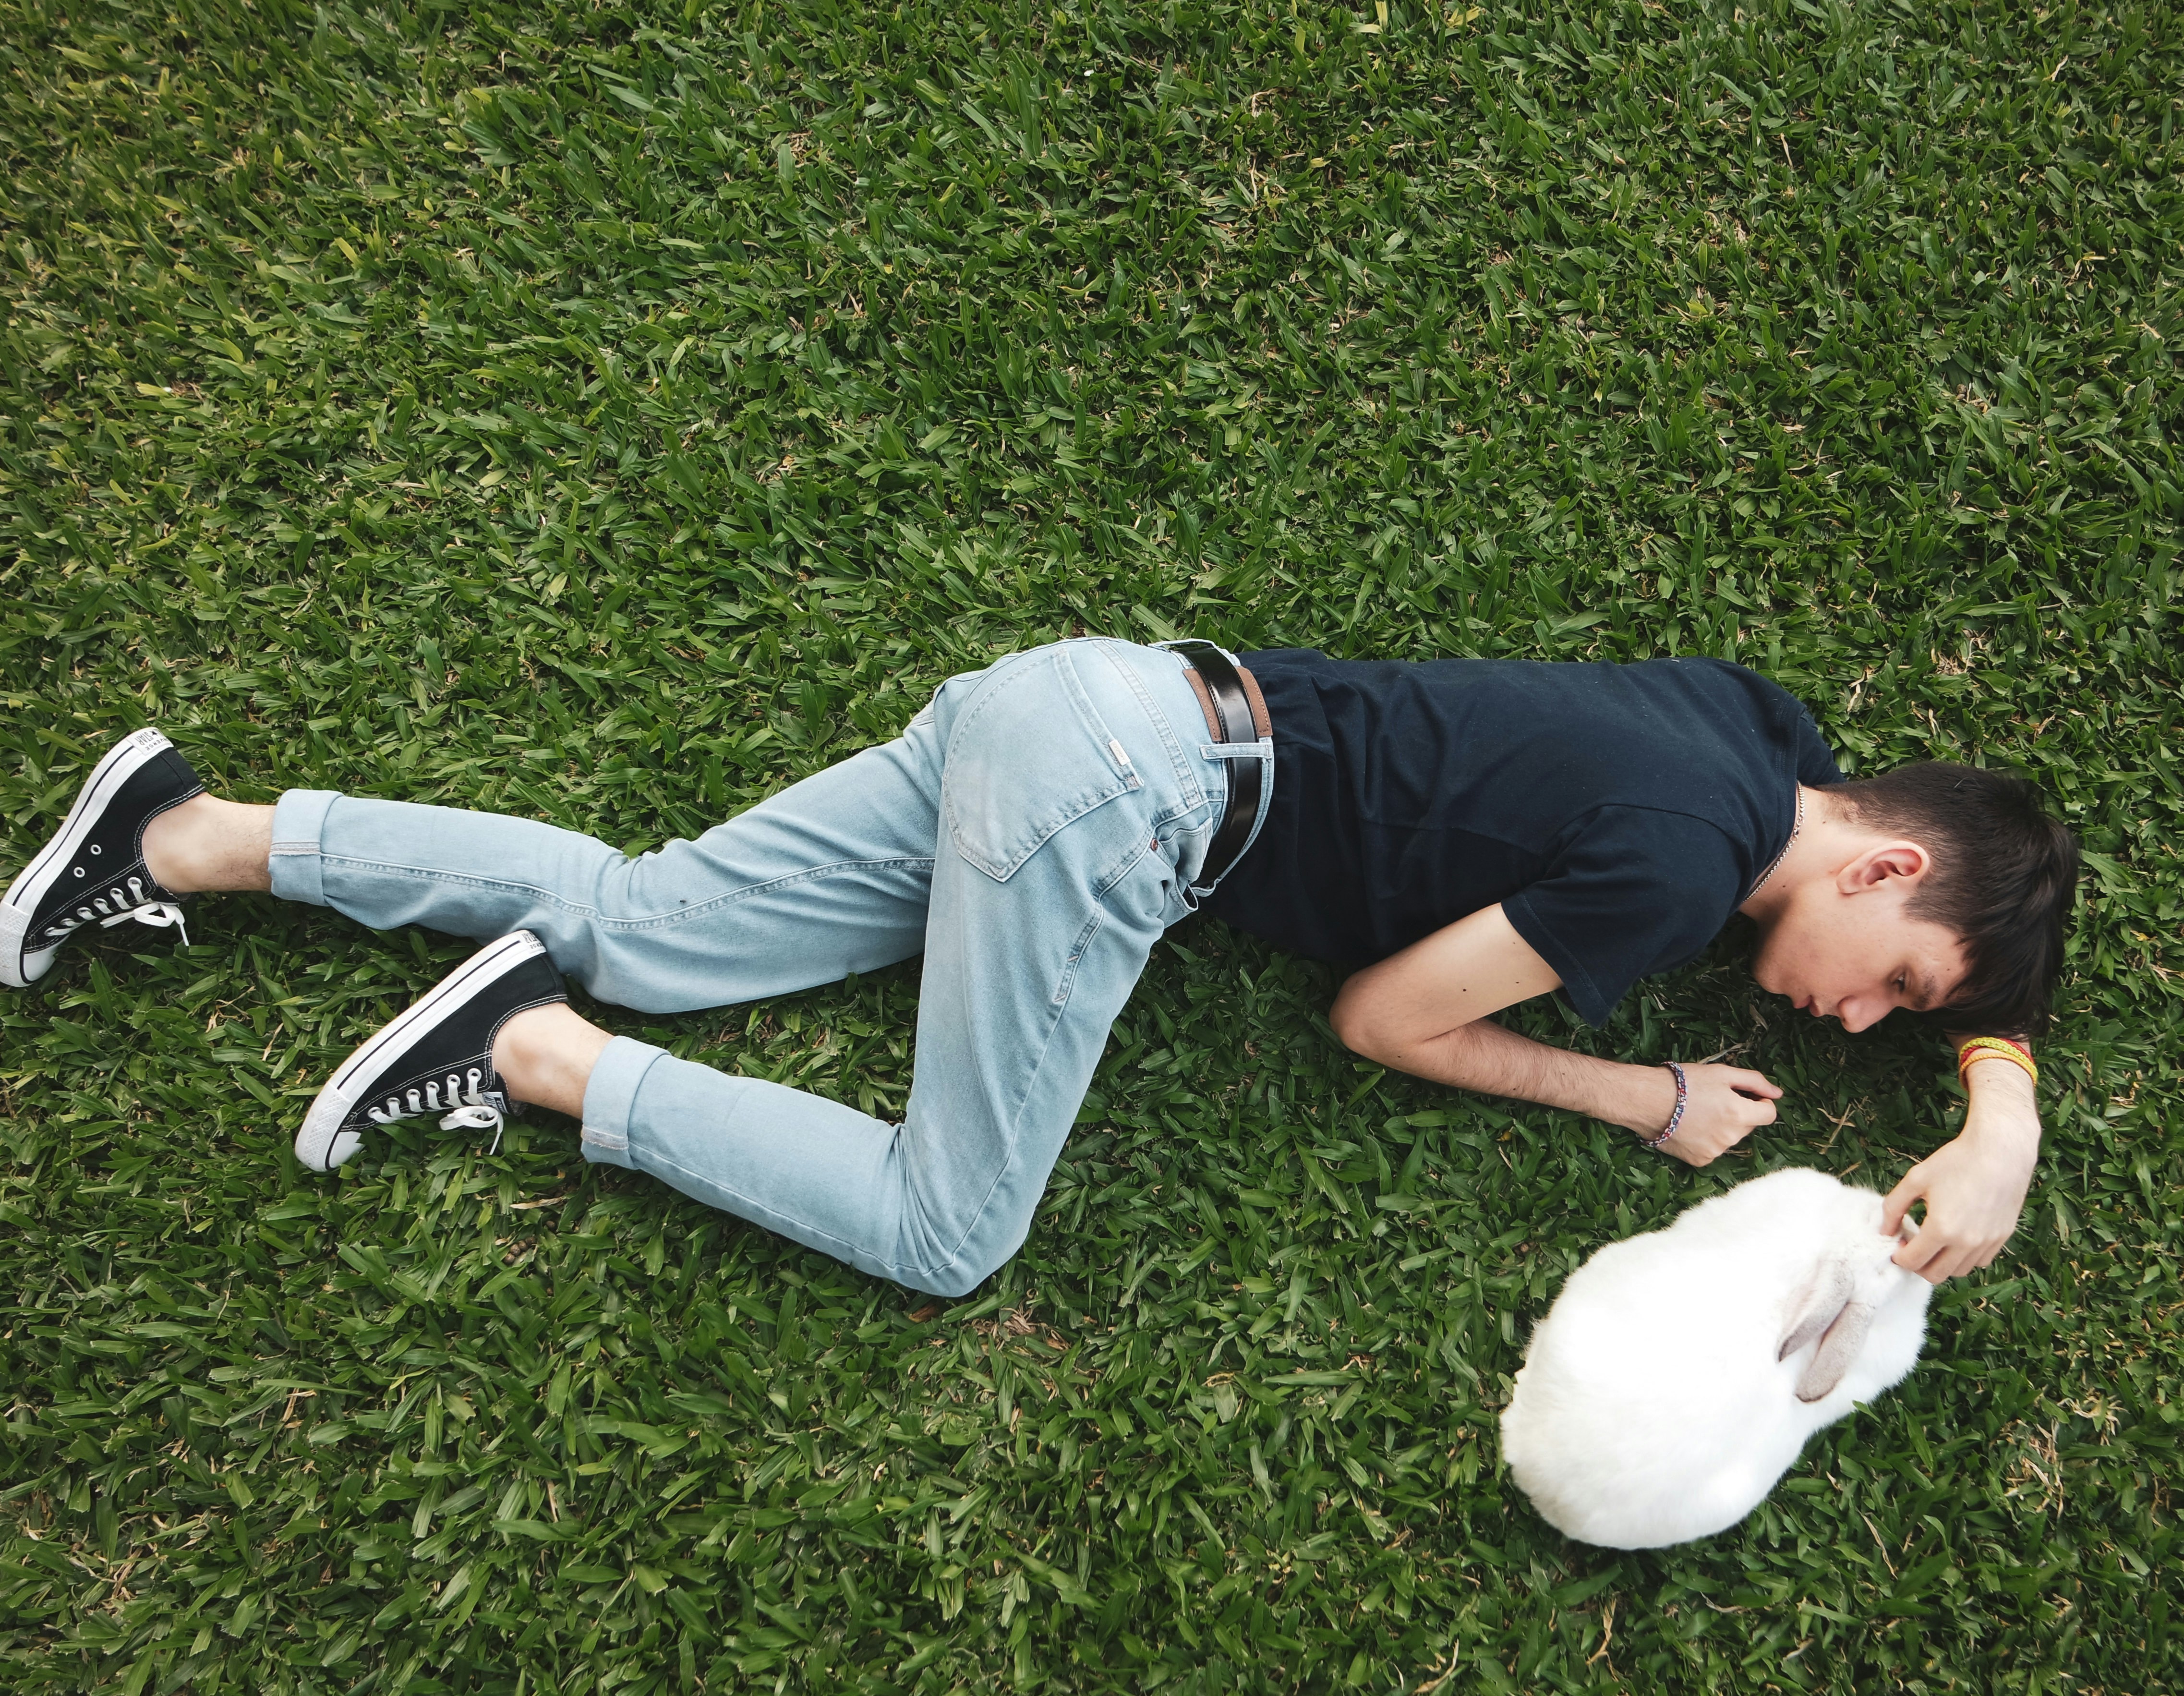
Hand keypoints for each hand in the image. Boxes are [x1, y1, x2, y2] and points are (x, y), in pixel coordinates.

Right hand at [1652, 1064, 1781, 1166]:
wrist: (1646, 1100)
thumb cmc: (1683, 1082)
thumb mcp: (1721, 1073)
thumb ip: (1755, 1082)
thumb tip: (1778, 1093)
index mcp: (1740, 1114)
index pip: (1769, 1114)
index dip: (1760, 1102)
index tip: (1744, 1095)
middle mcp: (1731, 1137)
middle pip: (1748, 1125)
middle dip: (1738, 1113)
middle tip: (1713, 1100)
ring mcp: (1715, 1151)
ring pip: (1730, 1138)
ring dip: (1722, 1127)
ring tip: (1697, 1113)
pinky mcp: (1699, 1160)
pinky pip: (1713, 1149)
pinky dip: (1706, 1140)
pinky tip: (1689, 1127)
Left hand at [1882, 1084, 2039, 1283]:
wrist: (2000, 1151)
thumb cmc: (1955, 1161)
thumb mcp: (1915, 1180)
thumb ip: (1894, 1208)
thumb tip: (1884, 1231)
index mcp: (1941, 1229)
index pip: (1913, 1262)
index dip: (1899, 1256)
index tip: (1897, 1243)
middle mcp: (1966, 1243)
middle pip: (1935, 1275)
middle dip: (1917, 1265)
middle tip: (1912, 1246)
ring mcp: (1987, 1242)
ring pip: (1958, 1271)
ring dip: (1941, 1263)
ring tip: (1933, 1241)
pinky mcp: (2002, 1238)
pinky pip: (1979, 1261)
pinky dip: (1963, 1258)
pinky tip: (1956, 1237)